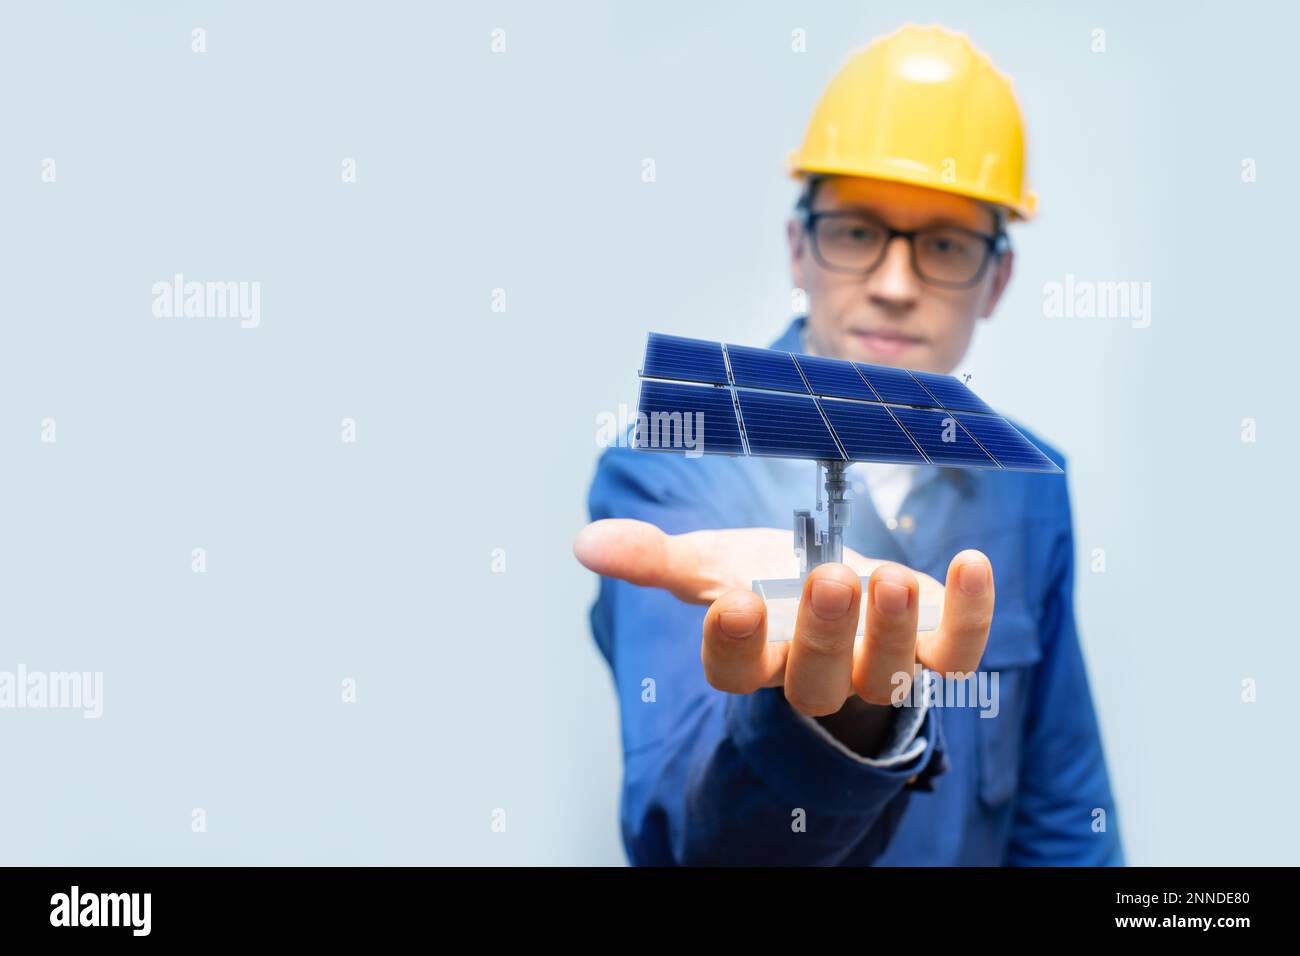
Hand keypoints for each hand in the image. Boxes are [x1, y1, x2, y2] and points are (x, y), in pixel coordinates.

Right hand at [573, 519, 993, 717]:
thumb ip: (653, 557)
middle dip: (826, 633)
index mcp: (757, 656)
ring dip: (893, 628)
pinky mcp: (934, 645)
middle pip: (818, 681)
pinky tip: (972, 562)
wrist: (835, 592)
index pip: (735, 671)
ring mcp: (879, 665)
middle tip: (831, 579)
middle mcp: (817, 673)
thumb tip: (586, 542)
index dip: (735, 644)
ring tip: (891, 577)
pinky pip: (958, 649)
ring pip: (891, 671)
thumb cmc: (768, 582)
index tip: (735, 602)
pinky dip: (972, 613)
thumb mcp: (710, 565)